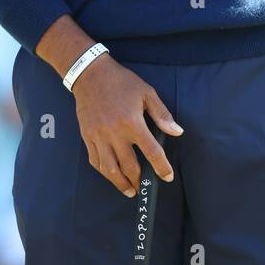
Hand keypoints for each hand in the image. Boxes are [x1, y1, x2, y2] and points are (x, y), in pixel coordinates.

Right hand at [71, 55, 181, 196]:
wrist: (91, 74)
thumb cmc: (122, 82)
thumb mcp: (147, 93)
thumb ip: (162, 115)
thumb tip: (177, 132)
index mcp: (133, 123)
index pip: (151, 152)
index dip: (161, 167)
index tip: (167, 177)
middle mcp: (115, 133)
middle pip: (129, 166)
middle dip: (139, 181)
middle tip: (144, 188)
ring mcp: (99, 136)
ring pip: (109, 168)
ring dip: (120, 183)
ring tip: (129, 190)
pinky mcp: (87, 136)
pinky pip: (95, 160)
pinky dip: (104, 171)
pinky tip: (111, 174)